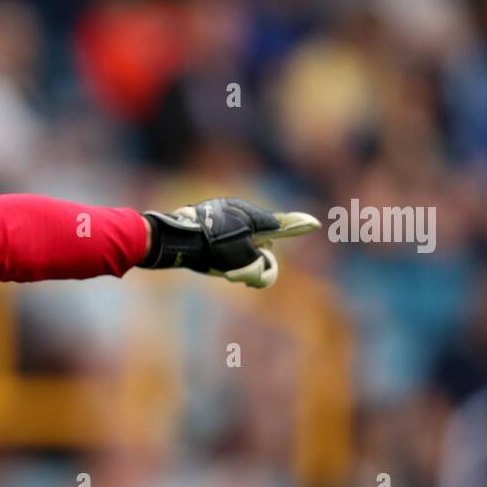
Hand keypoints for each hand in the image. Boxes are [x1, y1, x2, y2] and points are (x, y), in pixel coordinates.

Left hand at [141, 197, 320, 288]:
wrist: (173, 238)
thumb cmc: (210, 248)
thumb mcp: (243, 262)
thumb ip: (262, 267)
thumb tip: (265, 268)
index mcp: (253, 218)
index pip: (282, 225)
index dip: (298, 226)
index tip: (314, 223)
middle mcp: (240, 212)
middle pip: (260, 242)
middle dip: (254, 260)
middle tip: (235, 274)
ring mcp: (221, 214)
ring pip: (239, 243)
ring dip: (235, 260)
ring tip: (220, 268)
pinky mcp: (204, 220)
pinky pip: (220, 240)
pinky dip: (219, 252)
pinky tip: (207, 258)